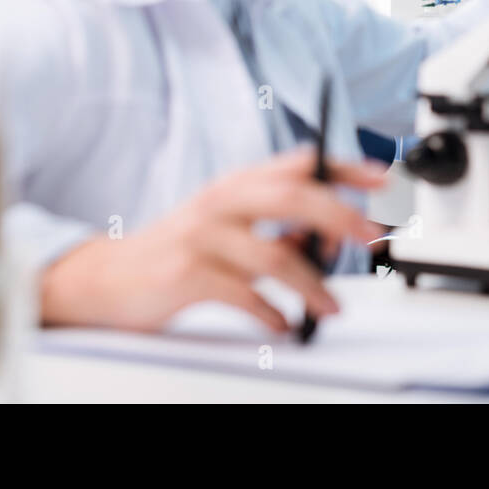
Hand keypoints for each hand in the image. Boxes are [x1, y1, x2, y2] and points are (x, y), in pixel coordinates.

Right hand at [40, 147, 385, 332]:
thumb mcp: (228, 223)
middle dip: (342, 217)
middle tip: (372, 239)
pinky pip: (244, 294)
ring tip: (330, 308)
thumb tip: (328, 236)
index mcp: (237, 183)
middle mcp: (221, 201)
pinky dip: (271, 313)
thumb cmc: (178, 249)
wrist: (107, 278)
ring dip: (313, 285)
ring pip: (276, 254)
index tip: (381, 179)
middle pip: (294, 197)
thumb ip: (275, 223)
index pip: (300, 164)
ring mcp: (203, 235)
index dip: (344, 169)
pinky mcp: (186, 273)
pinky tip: (282, 324)